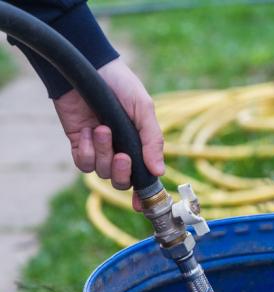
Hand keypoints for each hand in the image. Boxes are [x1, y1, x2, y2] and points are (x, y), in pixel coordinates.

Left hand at [54, 57, 164, 210]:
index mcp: (140, 146)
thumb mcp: (144, 110)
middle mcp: (120, 151)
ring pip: (101, 171)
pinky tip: (87, 132)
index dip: (144, 196)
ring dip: (103, 153)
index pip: (143, 178)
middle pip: (121, 181)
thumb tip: (159, 171)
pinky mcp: (79, 143)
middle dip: (121, 172)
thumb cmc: (121, 85)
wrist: (89, 67)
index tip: (144, 207)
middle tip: (122, 155)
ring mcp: (99, 148)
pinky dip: (86, 151)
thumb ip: (152, 141)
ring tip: (102, 128)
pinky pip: (83, 162)